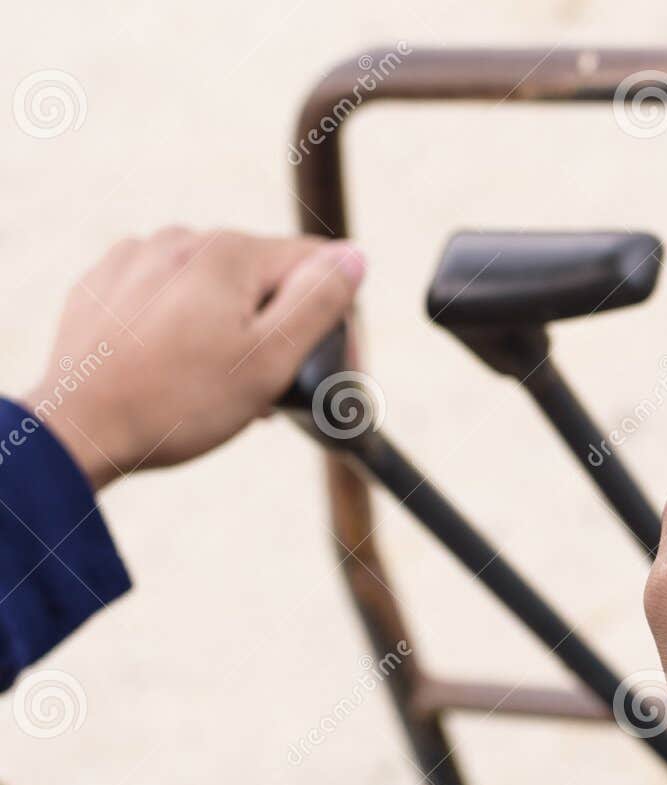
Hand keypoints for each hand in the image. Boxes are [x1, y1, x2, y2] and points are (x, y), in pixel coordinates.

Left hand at [22, 228, 364, 489]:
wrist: (78, 428)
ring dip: (234, 327)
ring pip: (215, 285)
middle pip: (264, 276)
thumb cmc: (179, 402)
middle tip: (277, 391)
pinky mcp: (105, 283)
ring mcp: (138, 258)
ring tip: (226, 385)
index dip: (339, 319)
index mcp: (231, 253)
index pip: (317, 264)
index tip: (335, 373)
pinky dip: (185, 324)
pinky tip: (180, 366)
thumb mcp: (270, 359)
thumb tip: (353, 257)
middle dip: (281, 327)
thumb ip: (318, 302)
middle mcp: (183, 240)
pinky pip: (166, 293)